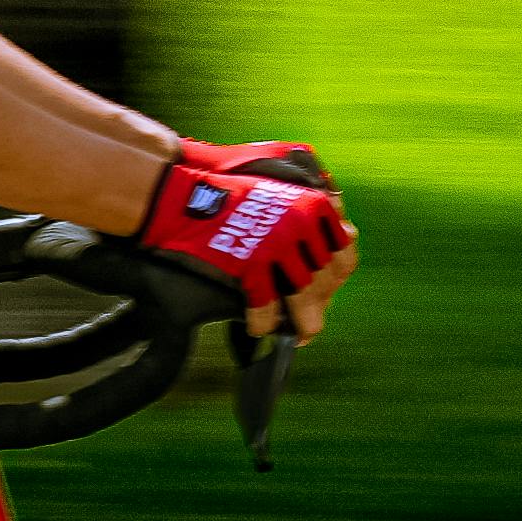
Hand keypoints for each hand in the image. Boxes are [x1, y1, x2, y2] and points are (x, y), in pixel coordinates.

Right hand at [140, 140, 353, 339]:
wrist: (178, 191)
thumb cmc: (224, 189)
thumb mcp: (279, 185)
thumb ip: (310, 210)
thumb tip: (343, 236)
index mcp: (315, 205)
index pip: (344, 255)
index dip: (336, 281)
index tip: (326, 294)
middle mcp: (303, 224)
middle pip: (325, 280)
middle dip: (318, 306)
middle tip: (309, 322)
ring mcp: (277, 244)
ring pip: (302, 295)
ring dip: (299, 322)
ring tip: (296, 336)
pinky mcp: (250, 262)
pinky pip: (267, 304)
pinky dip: (264, 322)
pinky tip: (259, 327)